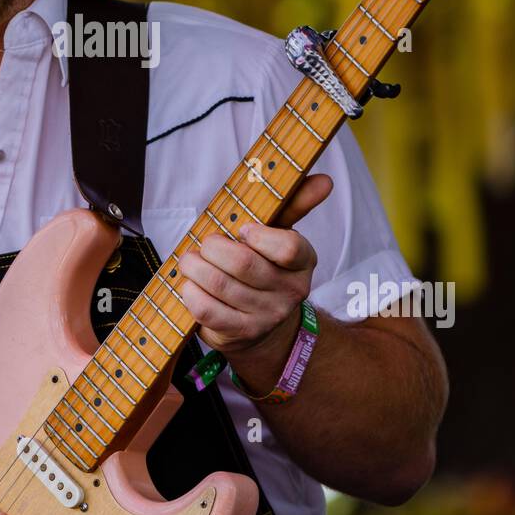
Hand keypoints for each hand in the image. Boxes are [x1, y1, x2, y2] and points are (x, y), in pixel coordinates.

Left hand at [178, 173, 332, 365]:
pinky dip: (190, 292)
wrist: (265, 324)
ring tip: (190, 260)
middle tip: (205, 242)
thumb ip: (297, 203)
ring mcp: (266, 317)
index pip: (289, 248)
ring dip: (195, 267)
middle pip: (244, 264)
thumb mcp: (280, 233)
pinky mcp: (240, 334)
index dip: (259, 235)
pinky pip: (206, 310)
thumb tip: (325, 180)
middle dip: (214, 247)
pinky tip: (190, 284)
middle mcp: (290, 292)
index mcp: (303, 262)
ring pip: (220, 285)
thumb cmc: (265, 265)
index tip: (243, 229)